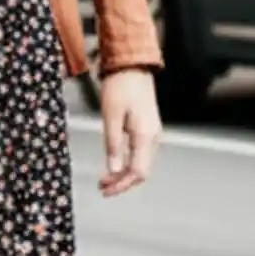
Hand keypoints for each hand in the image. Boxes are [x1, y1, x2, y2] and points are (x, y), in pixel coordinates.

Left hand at [98, 69, 161, 196]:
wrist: (132, 65)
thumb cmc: (119, 87)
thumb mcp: (110, 117)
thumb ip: (112, 144)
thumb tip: (112, 170)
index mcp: (144, 136)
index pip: (137, 172)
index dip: (121, 185)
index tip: (104, 190)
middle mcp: (153, 137)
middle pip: (141, 172)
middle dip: (122, 182)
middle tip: (101, 186)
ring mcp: (153, 133)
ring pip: (142, 163)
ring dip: (124, 174)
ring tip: (105, 178)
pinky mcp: (149, 128)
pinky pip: (141, 153)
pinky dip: (128, 163)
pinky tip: (115, 163)